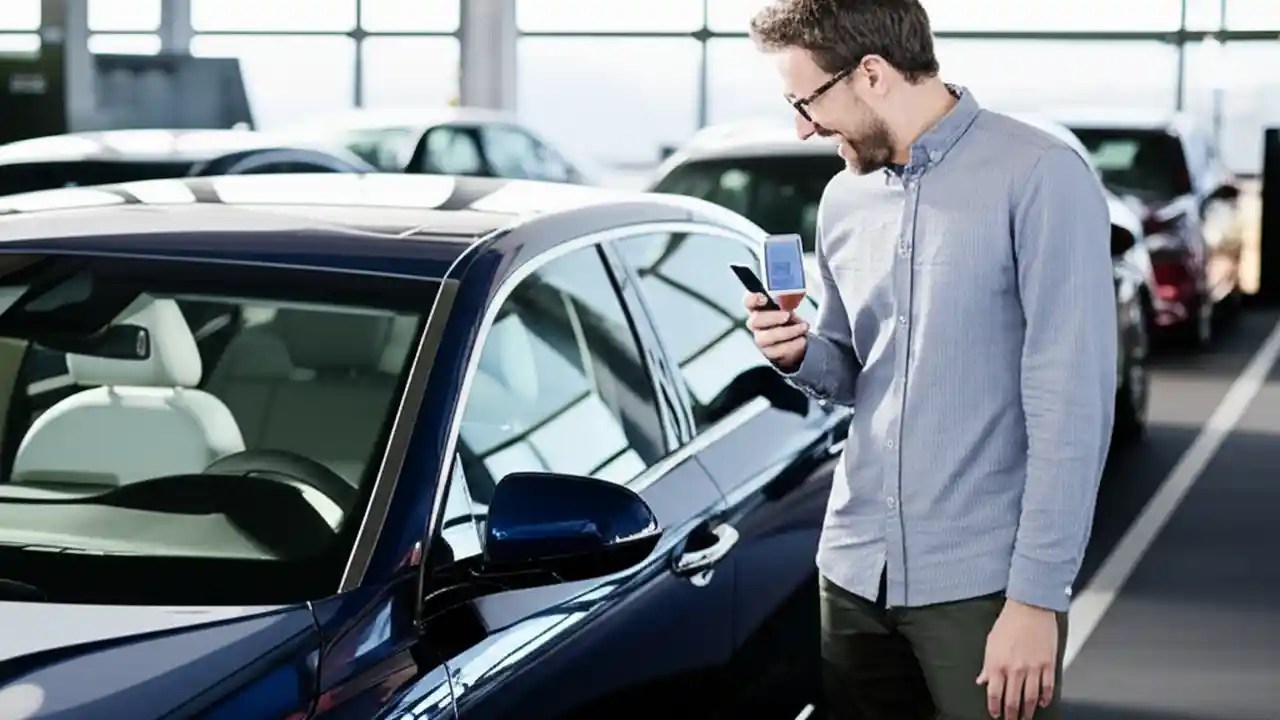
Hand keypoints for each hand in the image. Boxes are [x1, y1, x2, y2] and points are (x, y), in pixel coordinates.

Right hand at [743, 292, 807, 371]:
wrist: (798, 341)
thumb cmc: (790, 319)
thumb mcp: (790, 306)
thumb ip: (788, 299)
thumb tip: (798, 289)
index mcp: (758, 308)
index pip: (748, 302)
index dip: (753, 299)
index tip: (764, 298)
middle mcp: (756, 325)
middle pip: (754, 321)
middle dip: (772, 317)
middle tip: (788, 315)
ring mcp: (761, 340)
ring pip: (766, 338)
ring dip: (787, 331)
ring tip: (804, 327)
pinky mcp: (770, 354)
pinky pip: (779, 351)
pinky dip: (794, 344)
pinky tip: (802, 339)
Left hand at [976, 600, 1058, 719]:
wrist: (1029, 607)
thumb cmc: (1009, 622)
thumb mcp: (990, 643)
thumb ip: (987, 665)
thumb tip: (982, 680)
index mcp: (998, 664)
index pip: (994, 695)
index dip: (995, 708)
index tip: (996, 714)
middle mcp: (1015, 669)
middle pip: (1013, 700)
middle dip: (1012, 714)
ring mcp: (1033, 668)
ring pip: (1031, 698)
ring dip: (1028, 710)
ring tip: (1027, 716)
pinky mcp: (1048, 664)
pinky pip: (1048, 687)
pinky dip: (1046, 698)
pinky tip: (1043, 703)